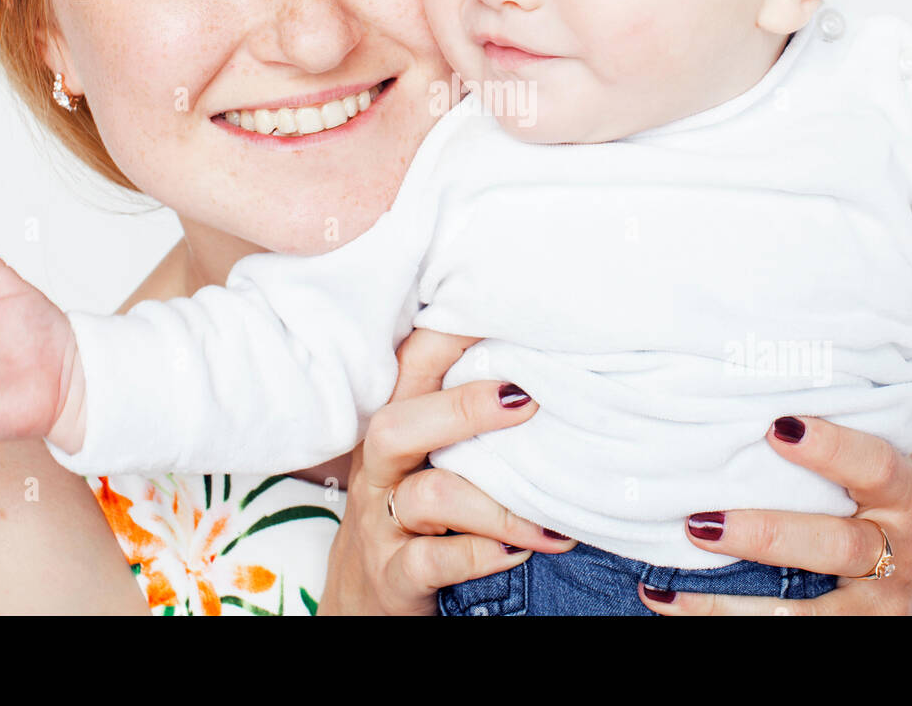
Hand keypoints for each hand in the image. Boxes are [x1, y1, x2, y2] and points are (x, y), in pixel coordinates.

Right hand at [318, 328, 573, 614]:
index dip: (448, 334)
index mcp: (395, 426)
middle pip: (398, 424)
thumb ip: (465, 417)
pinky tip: (519, 551)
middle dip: (463, 408)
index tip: (505, 310)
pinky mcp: (393, 577)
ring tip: (549, 518)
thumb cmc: (414, 513)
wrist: (362, 602)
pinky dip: (480, 555)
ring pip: (427, 496)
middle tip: (531, 402)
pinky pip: (431, 562)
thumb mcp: (428, 457)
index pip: (411, 366)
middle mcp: (380, 469)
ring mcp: (382, 524)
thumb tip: (543, 370)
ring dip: (497, 504)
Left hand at [639, 416, 911, 614]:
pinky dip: (722, 620)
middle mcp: (896, 552)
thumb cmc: (883, 514)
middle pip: (836, 545)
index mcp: (900, 496)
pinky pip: (791, 635)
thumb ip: (844, 438)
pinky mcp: (854, 636)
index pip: (875, 467)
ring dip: (733, 602)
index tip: (777, 427)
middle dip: (766, 535)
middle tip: (699, 522)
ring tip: (668, 583)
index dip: (832, 448)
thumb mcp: (880, 475)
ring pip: (808, 614)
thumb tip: (769, 388)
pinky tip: (669, 604)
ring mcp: (876, 606)